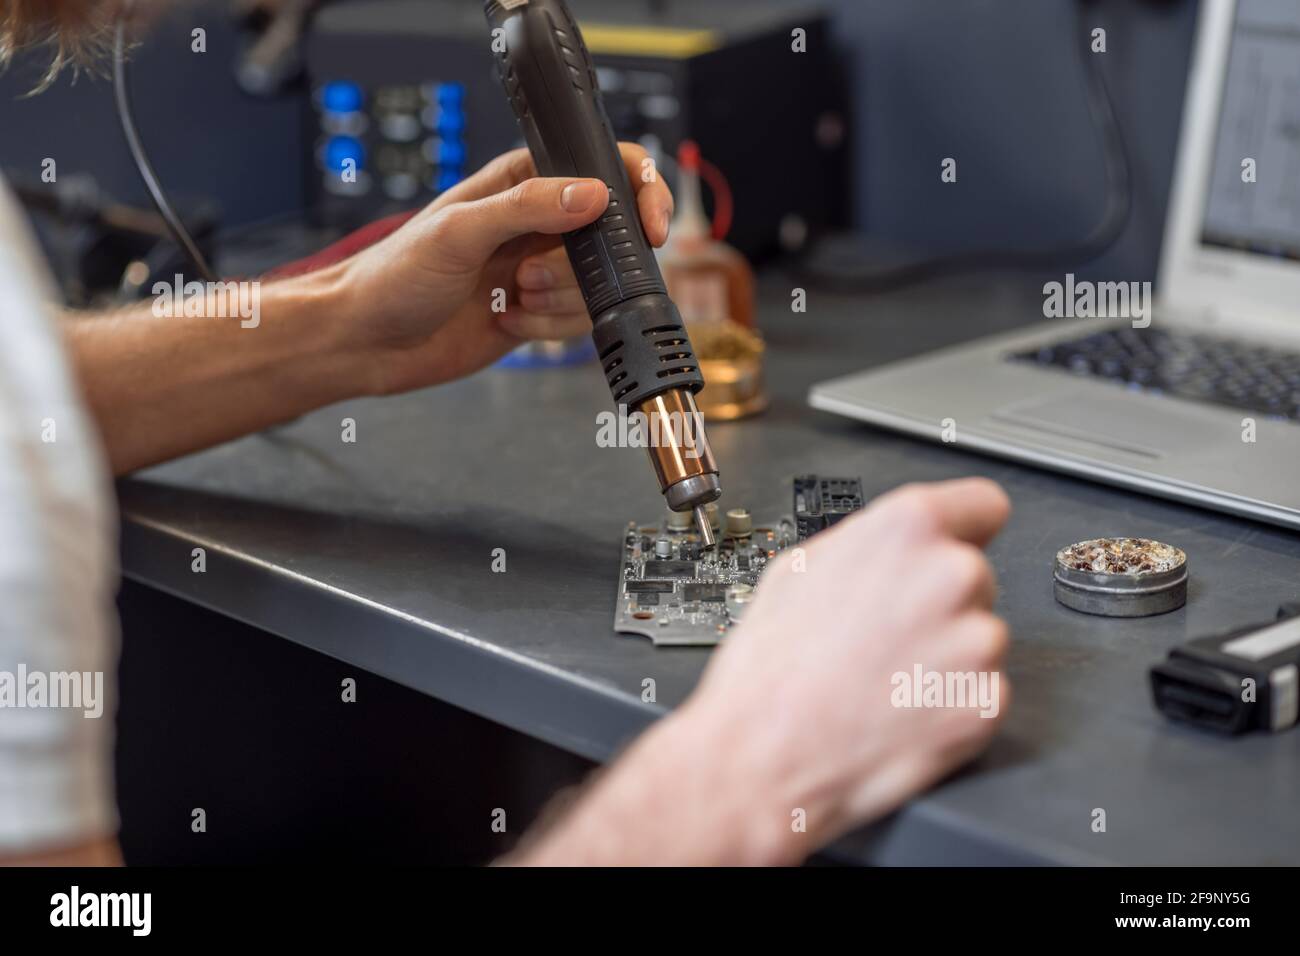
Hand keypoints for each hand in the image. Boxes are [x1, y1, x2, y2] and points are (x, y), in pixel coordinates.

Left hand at [328, 144, 672, 395]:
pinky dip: (546, 326)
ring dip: (557, 300)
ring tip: (510, 296)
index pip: (603, 168)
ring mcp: (542, 269)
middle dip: (576, 268)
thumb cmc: (394, 273)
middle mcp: (539, 223)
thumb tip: (594, 195)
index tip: (646, 229)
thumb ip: (529, 207)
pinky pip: (576, 321)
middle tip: (528, 274)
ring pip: (596, 286)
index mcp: (523, 182)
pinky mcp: (539, 312)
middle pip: (609, 238)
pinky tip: (505, 319)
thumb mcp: (459, 231)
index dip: (637, 193)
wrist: (368, 340)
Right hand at [681, 478, 1011, 859]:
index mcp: (907, 529)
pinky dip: (949, 703)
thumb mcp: (800, 568)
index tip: (960, 542)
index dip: (965, 527)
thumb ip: (866, 544)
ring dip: (946, 655)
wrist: (765, 753)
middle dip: (939, 601)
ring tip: (884, 676)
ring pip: (979, 637)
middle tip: (886, 632)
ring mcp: (976, 643)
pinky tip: (899, 708)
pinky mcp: (985, 703)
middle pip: (975, 576)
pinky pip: (980, 692)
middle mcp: (952, 576)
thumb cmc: (771, 667)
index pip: (984, 503)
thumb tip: (891, 545)